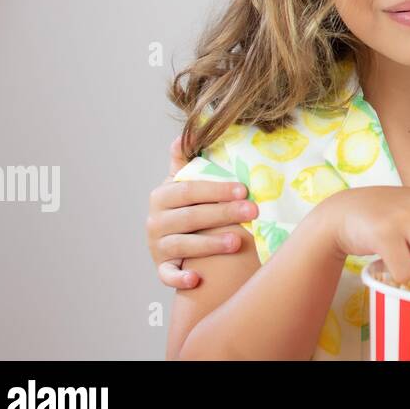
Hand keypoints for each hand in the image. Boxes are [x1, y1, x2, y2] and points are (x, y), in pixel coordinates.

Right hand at [147, 136, 257, 288]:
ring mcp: (157, 246)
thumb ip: (186, 158)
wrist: (175, 239)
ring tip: (238, 241)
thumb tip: (188, 129)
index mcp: (163, 196)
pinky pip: (167, 275)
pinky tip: (196, 280)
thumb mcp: (185, 181)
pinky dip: (179, 278)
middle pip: (191, 217)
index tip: (243, 188)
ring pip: (183, 245)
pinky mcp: (161, 267)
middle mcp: (156, 220)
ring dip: (210, 244)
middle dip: (223, 213)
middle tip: (254, 211)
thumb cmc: (189, 205)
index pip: (190, 190)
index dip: (216, 189)